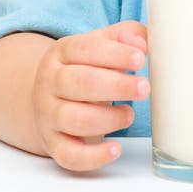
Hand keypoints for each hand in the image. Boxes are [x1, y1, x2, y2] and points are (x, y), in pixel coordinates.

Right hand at [32, 20, 149, 170]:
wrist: (48, 97)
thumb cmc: (86, 66)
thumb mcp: (101, 43)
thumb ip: (125, 34)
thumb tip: (142, 42)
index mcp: (62, 52)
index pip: (86, 48)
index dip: (115, 54)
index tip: (141, 59)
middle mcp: (50, 82)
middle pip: (79, 83)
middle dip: (116, 86)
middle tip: (144, 88)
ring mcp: (48, 115)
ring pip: (74, 119)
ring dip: (108, 118)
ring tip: (130, 114)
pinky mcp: (53, 143)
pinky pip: (68, 155)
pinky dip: (93, 157)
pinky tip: (115, 149)